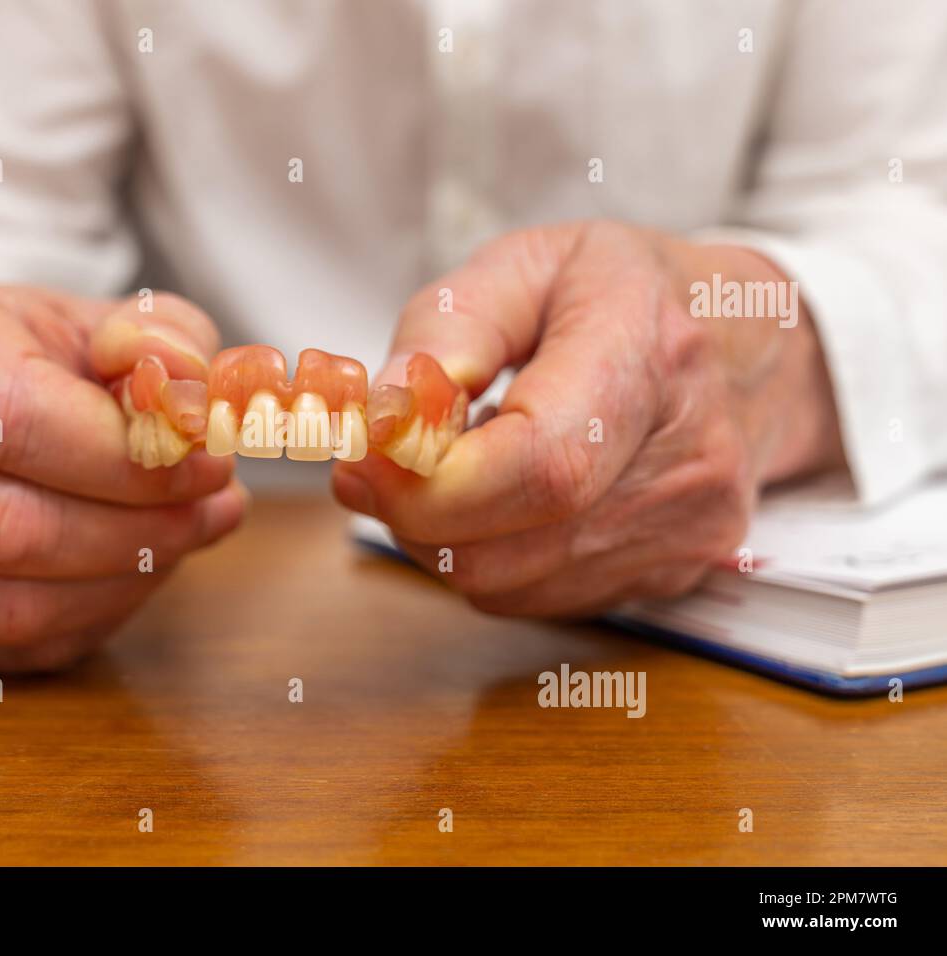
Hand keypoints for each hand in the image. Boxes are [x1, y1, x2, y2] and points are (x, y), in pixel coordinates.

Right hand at [0, 285, 246, 670]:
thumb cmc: (37, 358)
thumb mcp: (106, 322)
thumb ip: (164, 344)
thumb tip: (191, 405)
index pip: (11, 420)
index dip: (124, 460)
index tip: (208, 463)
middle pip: (10, 528)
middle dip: (139, 531)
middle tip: (215, 508)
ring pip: (8, 606)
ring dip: (124, 582)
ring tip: (185, 535)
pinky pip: (4, 648)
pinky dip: (89, 618)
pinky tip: (130, 572)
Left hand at [333, 220, 844, 615]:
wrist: (755, 346)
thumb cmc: (631, 294)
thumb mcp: (530, 264)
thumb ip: (450, 330)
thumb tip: (386, 414)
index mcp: (651, 353)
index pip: (542, 466)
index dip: (432, 484)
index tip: (364, 460)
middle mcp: (687, 460)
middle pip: (511, 545)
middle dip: (412, 513)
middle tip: (376, 461)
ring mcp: (688, 530)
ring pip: (508, 585)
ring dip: (444, 537)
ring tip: (453, 465)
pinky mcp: (675, 575)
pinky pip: (536, 599)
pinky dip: (489, 556)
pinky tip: (500, 498)